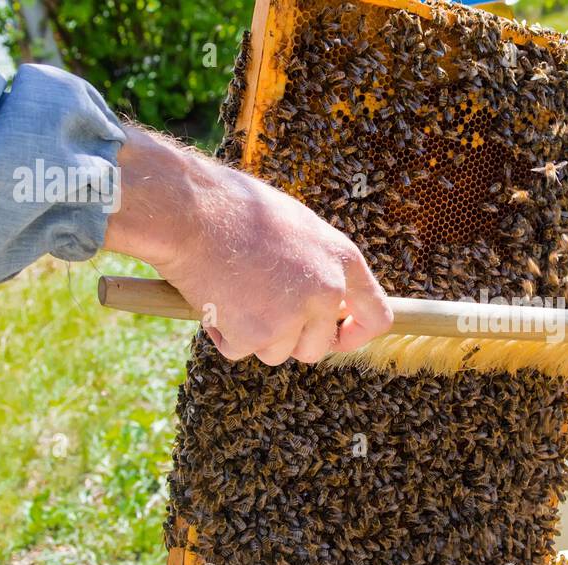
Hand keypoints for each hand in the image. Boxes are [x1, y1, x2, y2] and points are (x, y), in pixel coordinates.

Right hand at [104, 127, 391, 364]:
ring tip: (231, 292)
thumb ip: (317, 265)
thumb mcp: (296, 227)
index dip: (356, 333)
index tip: (338, 336)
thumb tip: (325, 306)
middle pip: (318, 346)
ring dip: (252, 335)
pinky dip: (222, 334)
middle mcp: (326, 291)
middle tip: (259, 313)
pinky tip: (212, 297)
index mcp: (342, 259)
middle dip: (290, 340)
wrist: (190, 210)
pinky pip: (239, 351)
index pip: (377, 314)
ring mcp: (294, 315)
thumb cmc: (235, 208)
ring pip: (277, 352)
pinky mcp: (256, 334)